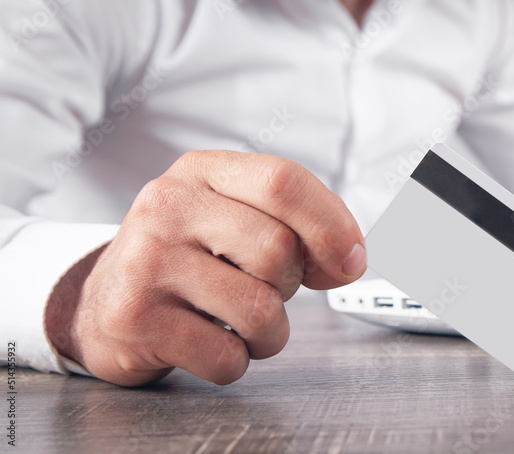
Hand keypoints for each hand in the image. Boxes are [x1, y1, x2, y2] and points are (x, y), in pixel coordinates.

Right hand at [45, 150, 366, 386]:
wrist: (102, 302)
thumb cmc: (189, 258)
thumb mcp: (236, 216)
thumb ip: (299, 224)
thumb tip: (351, 260)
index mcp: (202, 171)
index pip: (285, 182)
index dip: (331, 226)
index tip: (349, 261)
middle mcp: (168, 206)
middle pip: (277, 251)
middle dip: (289, 285)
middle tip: (262, 287)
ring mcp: (145, 261)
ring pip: (259, 309)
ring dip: (268, 332)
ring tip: (238, 321)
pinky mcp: (134, 318)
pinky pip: (226, 356)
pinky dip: (234, 361)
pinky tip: (208, 341)